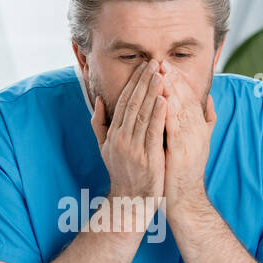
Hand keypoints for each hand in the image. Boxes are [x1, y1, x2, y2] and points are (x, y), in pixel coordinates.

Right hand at [91, 60, 166, 201]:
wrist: (130, 200)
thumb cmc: (122, 172)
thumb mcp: (105, 147)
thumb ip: (100, 123)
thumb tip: (98, 99)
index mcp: (113, 133)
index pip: (123, 101)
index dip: (133, 82)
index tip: (144, 66)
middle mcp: (121, 138)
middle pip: (133, 104)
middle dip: (144, 81)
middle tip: (154, 62)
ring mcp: (134, 148)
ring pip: (143, 114)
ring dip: (152, 93)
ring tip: (160, 74)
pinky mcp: (147, 158)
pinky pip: (153, 132)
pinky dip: (158, 115)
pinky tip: (165, 100)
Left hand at [160, 59, 215, 216]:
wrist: (186, 200)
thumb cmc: (185, 172)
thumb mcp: (198, 143)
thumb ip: (205, 121)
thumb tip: (210, 99)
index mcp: (199, 128)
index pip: (189, 98)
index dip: (178, 80)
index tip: (166, 64)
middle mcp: (197, 132)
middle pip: (186, 100)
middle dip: (173, 79)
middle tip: (161, 61)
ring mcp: (191, 142)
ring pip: (181, 110)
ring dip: (171, 91)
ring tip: (160, 73)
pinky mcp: (182, 153)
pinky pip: (175, 129)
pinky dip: (169, 113)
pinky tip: (162, 99)